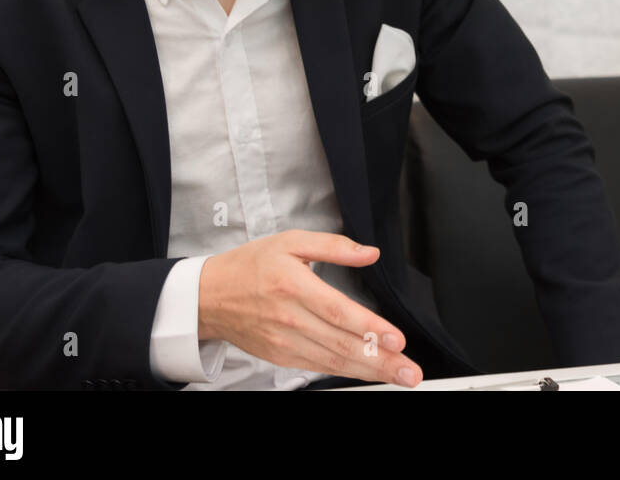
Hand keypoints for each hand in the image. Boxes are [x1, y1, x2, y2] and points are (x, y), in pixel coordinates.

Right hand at [198, 229, 423, 386]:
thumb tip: (370, 253)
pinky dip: (346, 372)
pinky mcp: (281, 357)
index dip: (369, 328)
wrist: (209, 296)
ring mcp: (285, 342)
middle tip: (410, 371)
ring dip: (370, 371)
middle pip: (341, 344)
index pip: (338, 312)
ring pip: (333, 361)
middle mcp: (289, 319)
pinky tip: (369, 373)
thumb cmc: (251, 265)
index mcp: (293, 286)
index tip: (397, 339)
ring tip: (399, 377)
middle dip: (381, 360)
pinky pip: (319, 367)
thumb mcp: (290, 241)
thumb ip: (333, 246)